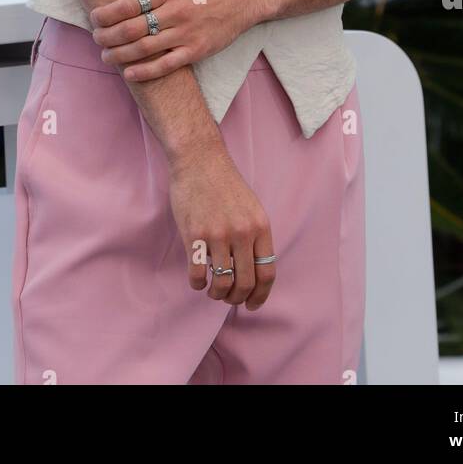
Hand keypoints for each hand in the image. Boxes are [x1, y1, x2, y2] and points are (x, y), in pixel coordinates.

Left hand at [89, 0, 256, 81]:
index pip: (130, 4)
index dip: (107, 13)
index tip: (94, 17)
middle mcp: (176, 12)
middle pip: (133, 28)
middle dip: (108, 35)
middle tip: (95, 38)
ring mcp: (186, 33)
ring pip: (146, 48)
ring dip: (121, 54)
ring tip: (105, 55)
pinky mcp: (196, 51)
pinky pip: (166, 65)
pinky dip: (145, 71)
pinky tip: (129, 73)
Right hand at [168, 142, 276, 308]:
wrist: (199, 159)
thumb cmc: (224, 183)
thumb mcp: (251, 207)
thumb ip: (254, 236)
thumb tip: (253, 270)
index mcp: (260, 226)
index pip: (267, 273)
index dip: (260, 296)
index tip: (251, 304)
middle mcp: (242, 233)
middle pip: (246, 283)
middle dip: (237, 298)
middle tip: (228, 298)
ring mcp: (218, 234)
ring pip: (222, 283)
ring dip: (217, 294)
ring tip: (212, 290)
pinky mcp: (195, 234)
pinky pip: (197, 274)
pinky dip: (197, 283)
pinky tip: (197, 279)